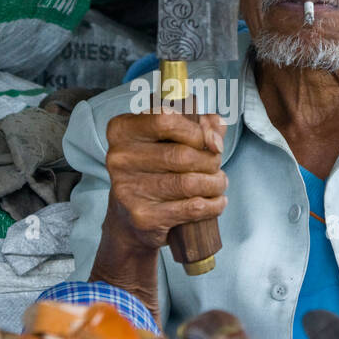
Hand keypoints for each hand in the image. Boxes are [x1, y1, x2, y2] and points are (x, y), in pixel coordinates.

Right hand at [102, 105, 228, 255]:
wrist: (128, 216)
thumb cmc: (153, 169)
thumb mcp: (168, 139)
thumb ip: (197, 125)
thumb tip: (217, 129)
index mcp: (122, 131)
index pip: (166, 121)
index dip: (198, 131)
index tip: (213, 143)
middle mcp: (120, 158)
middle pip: (182, 155)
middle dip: (210, 161)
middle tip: (216, 166)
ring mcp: (128, 189)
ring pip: (189, 182)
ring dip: (215, 183)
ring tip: (219, 183)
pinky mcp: (143, 217)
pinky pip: (192, 208)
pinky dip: (213, 205)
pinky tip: (217, 201)